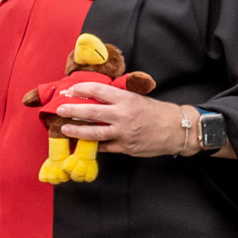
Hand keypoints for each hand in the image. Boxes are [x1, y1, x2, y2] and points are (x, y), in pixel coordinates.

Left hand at [53, 82, 189, 157]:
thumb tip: (94, 97)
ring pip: (94, 133)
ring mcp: (123, 133)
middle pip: (91, 113)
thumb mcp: (138, 99)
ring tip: (64, 129)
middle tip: (59, 110)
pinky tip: (82, 143)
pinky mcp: (125, 147)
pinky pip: (104, 147)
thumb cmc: (157, 112)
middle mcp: (123, 115)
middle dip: (72, 111)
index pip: (98, 91)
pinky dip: (92, 145)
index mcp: (126, 99)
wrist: (177, 129)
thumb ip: (118, 99)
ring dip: (76, 131)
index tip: (71, 91)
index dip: (81, 89)